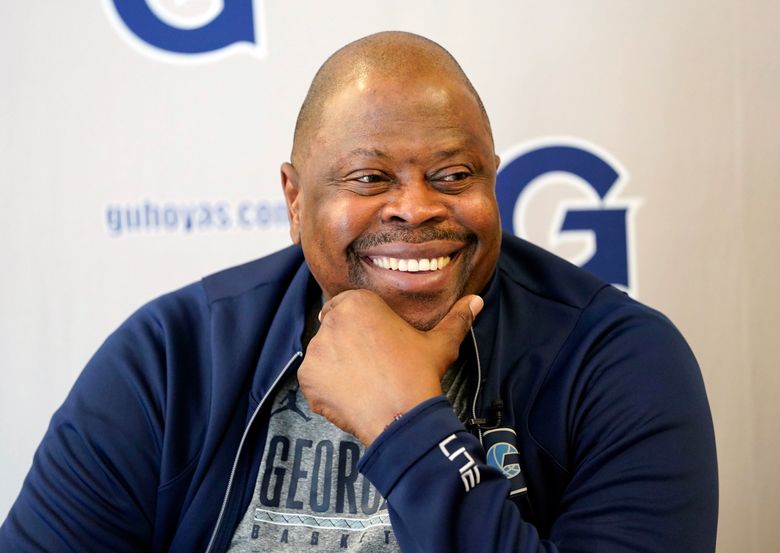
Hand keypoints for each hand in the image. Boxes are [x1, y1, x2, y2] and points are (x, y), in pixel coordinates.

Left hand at [298, 289, 483, 445]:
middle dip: (347, 344)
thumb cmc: (419, 374)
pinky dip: (326, 388)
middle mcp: (331, 322)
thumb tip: (476, 301)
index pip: (347, 306)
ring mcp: (315, 352)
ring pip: (323, 354)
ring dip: (336, 365)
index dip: (360, 325)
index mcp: (357, 304)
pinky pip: (314, 379)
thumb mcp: (440, 344)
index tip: (372, 342)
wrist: (402, 417)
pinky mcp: (307, 379)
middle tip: (370, 364)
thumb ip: (456, 318)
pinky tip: (351, 395)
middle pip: (333, 328)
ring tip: (362, 382)